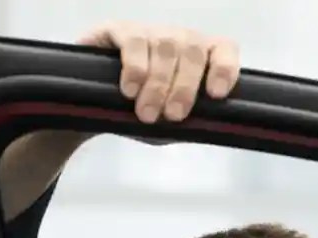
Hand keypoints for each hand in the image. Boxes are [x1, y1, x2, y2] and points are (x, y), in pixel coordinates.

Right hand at [77, 22, 240, 123]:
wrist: (93, 105)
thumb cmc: (143, 113)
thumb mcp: (171, 123)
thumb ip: (191, 122)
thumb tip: (207, 128)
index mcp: (200, 58)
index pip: (224, 49)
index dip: (224, 69)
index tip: (215, 94)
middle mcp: (179, 38)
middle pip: (193, 51)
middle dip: (184, 87)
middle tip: (172, 116)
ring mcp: (151, 31)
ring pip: (165, 47)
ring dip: (158, 84)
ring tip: (146, 113)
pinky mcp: (120, 30)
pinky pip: (134, 42)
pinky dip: (135, 68)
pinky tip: (129, 90)